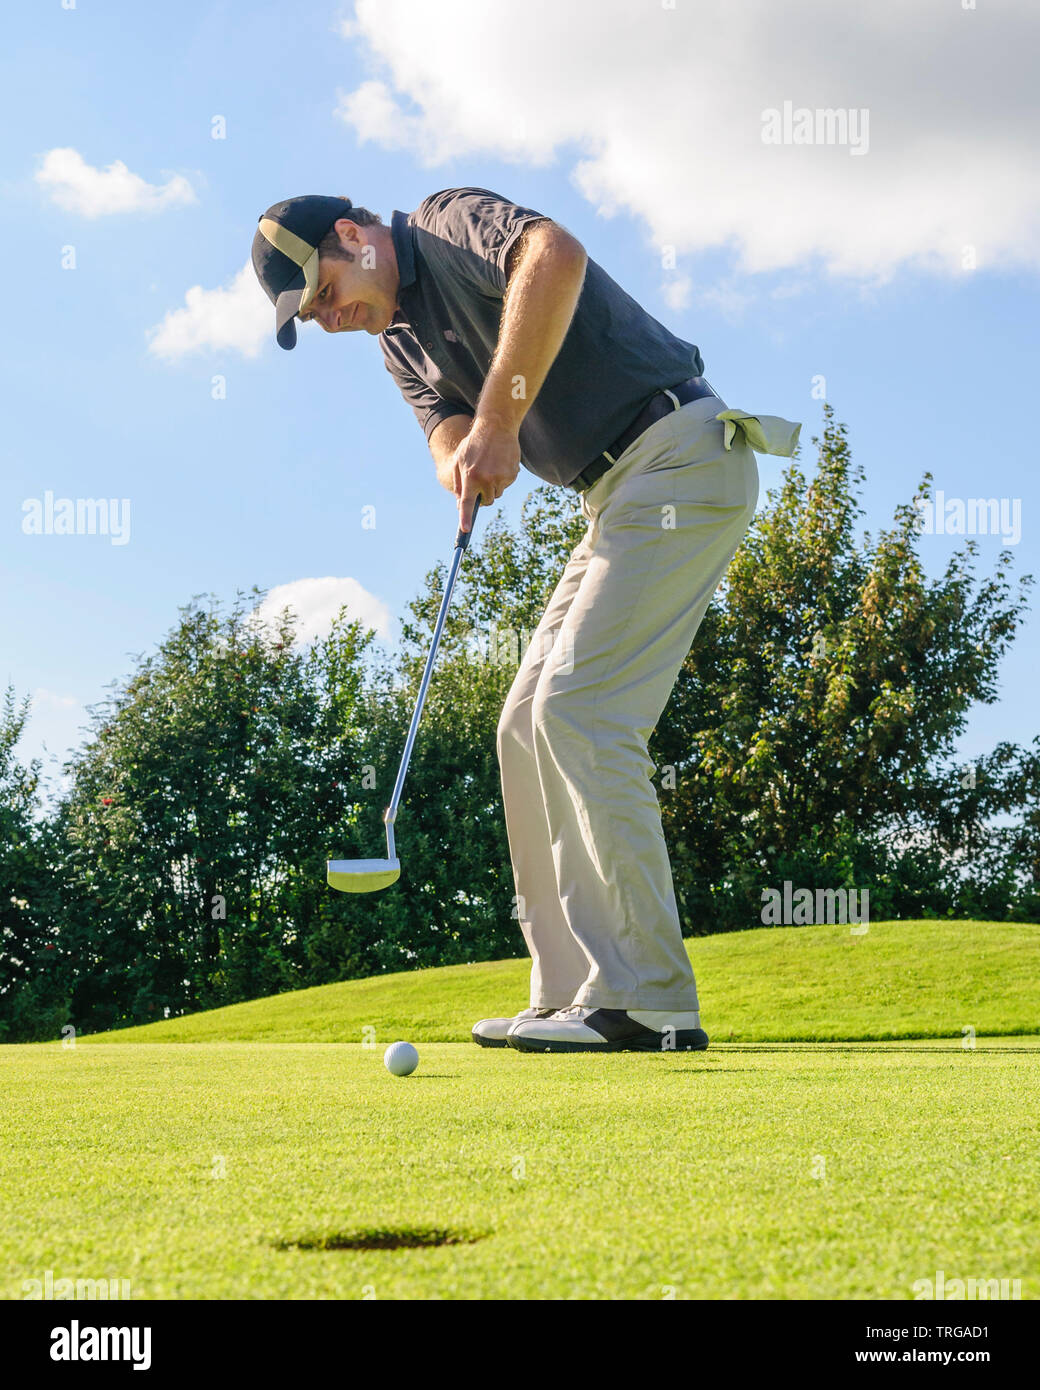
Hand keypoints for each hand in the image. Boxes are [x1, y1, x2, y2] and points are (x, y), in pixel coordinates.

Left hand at [451, 417, 520, 531]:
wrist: (496, 426)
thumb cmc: (474, 444)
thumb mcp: (460, 461)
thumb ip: (459, 484)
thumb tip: (461, 504)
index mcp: (470, 476)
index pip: (467, 503)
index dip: (465, 518)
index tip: (465, 530)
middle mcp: (486, 479)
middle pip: (487, 501)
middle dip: (484, 495)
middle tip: (481, 479)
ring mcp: (501, 477)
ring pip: (497, 493)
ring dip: (493, 486)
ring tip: (491, 465)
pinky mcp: (512, 474)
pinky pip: (506, 485)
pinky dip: (502, 478)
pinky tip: (499, 462)